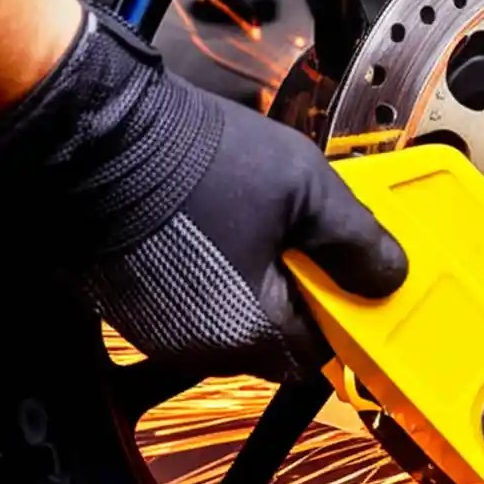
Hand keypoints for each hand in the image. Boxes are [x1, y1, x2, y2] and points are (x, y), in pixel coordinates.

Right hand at [0, 4, 405, 381]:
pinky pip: (190, 302)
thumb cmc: (191, 159)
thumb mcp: (306, 188)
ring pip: (230, 321)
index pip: (319, 350)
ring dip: (253, 283)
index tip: (348, 279)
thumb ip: (357, 240)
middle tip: (302, 239)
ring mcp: (160, 329)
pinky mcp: (131, 304)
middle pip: (274, 338)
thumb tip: (389, 275)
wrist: (93, 132)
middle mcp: (200, 346)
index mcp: (249, 329)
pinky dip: (212, 273)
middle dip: (297, 294)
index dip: (340, 313)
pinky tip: (216, 224)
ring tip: (257, 223)